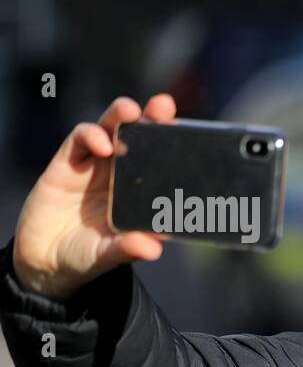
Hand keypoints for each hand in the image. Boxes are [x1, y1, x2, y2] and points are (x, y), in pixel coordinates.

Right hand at [13, 94, 175, 299]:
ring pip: (111, 128)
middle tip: (164, 107)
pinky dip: (90, 135)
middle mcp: (121, 173)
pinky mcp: (67, 162)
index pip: (162, 160)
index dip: (175, 144)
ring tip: (131, 112)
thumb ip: (128, 249)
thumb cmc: (88, 254)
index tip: (192, 134)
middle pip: (141, 136)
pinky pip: (79, 140)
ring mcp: (95, 165)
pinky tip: (100, 144)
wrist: (47, 259)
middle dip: (154, 118)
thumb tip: (153, 249)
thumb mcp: (109, 254)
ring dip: (121, 115)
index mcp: (141, 191)